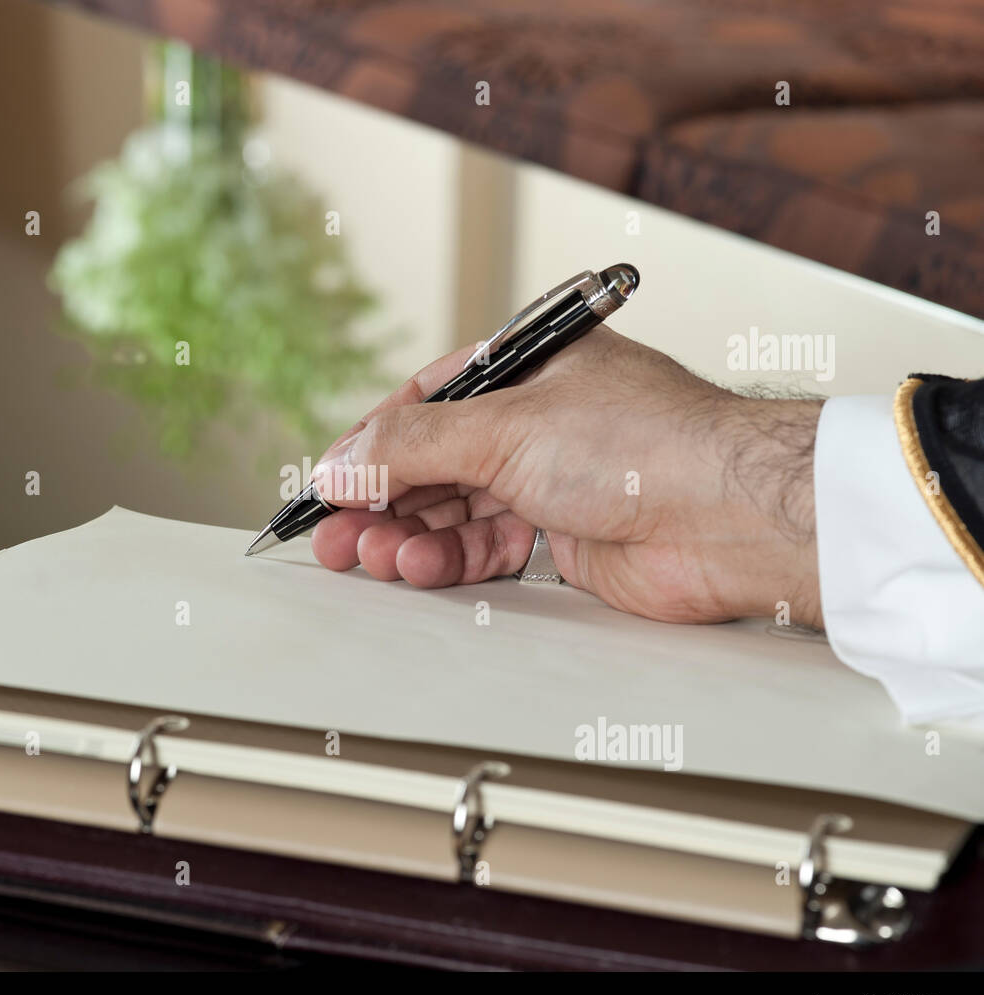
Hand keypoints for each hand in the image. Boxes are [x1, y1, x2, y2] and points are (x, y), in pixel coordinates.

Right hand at [309, 326, 824, 626]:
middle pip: (432, 463)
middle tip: (332, 538)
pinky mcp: (564, 534)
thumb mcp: (503, 427)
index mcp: (524, 367)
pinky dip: (450, 560)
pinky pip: (487, 546)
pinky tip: (422, 570)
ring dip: (408, 536)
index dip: (368, 445)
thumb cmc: (643, 443)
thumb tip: (341, 462)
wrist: (726, 516)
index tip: (325, 482)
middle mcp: (535, 419)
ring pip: (455, 509)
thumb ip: (412, 447)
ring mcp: (550, 478)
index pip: (423, 403)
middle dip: (378, 501)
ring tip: (372, 559)